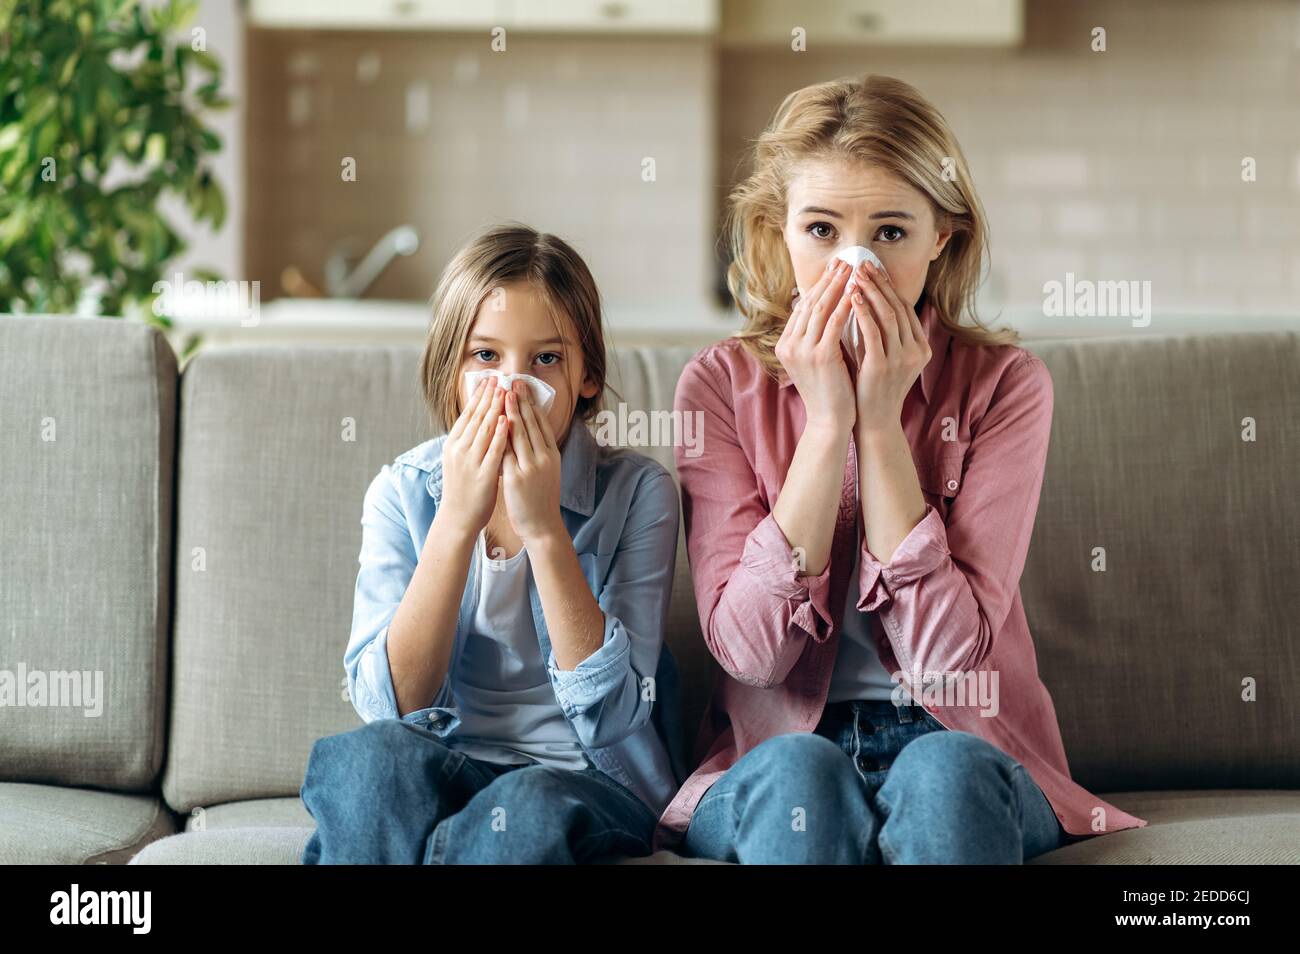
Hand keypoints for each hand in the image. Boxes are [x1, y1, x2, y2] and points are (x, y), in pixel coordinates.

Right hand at [438, 377, 509, 536]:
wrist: (457, 518)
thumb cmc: (463, 489)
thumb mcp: (460, 460)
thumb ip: (468, 441)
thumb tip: (477, 421)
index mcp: (453, 444)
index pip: (468, 414)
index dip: (479, 396)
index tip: (489, 379)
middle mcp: (459, 450)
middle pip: (476, 417)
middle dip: (488, 396)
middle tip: (499, 377)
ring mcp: (470, 462)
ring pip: (484, 429)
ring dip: (496, 408)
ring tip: (505, 390)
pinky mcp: (482, 474)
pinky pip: (493, 450)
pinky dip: (500, 434)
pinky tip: (508, 420)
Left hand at [501, 380, 564, 543]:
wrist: (542, 525)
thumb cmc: (540, 499)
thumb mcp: (545, 471)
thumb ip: (537, 451)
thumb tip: (527, 431)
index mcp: (552, 454)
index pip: (541, 423)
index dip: (532, 403)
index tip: (523, 387)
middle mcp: (544, 458)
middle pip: (531, 423)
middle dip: (521, 400)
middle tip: (513, 381)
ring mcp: (531, 467)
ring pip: (520, 433)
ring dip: (511, 411)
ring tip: (504, 393)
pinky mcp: (517, 477)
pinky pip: (506, 451)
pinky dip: (501, 435)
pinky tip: (494, 422)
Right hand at [774, 257, 857, 434]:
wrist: (830, 421)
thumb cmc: (831, 390)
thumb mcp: (820, 357)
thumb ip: (820, 334)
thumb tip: (830, 305)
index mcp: (786, 345)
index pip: (802, 307)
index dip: (819, 285)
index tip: (835, 269)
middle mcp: (789, 345)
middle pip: (810, 303)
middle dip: (829, 280)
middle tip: (845, 260)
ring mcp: (802, 350)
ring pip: (821, 308)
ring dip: (838, 286)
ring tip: (853, 269)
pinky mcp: (819, 356)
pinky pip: (834, 322)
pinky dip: (846, 305)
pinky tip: (858, 292)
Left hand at [848, 260, 930, 433]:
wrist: (873, 422)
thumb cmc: (872, 388)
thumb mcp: (883, 355)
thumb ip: (881, 332)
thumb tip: (866, 298)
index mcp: (920, 347)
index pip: (904, 307)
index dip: (888, 286)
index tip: (872, 267)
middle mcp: (916, 350)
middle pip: (898, 306)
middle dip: (879, 282)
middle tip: (862, 263)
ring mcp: (901, 359)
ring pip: (888, 315)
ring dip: (871, 292)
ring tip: (854, 275)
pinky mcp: (883, 367)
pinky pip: (873, 333)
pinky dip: (863, 312)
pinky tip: (852, 298)